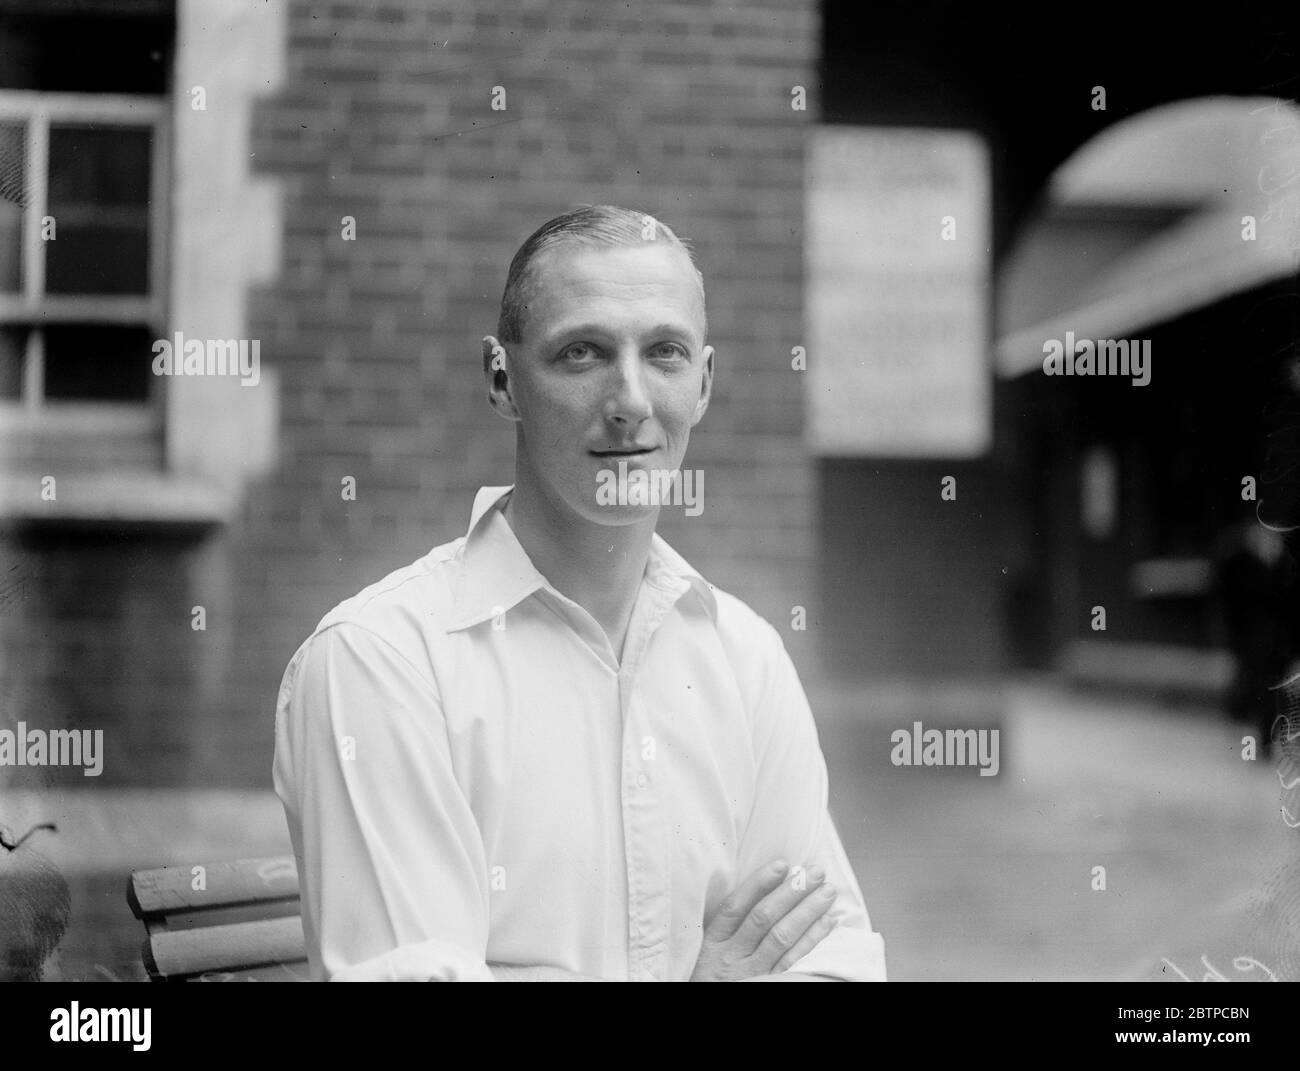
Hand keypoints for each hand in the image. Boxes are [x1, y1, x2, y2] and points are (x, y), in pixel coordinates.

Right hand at [689, 860, 836, 980]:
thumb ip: (725, 925)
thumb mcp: (706, 949)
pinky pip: (794, 961)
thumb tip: (757, 888)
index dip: (759, 884)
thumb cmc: (708, 975)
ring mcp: (751, 973)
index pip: (735, 907)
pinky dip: (812, 940)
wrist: (698, 1003)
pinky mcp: (769, 985)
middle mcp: (731, 956)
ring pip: (782, 937)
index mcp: (712, 942)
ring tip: (827, 892)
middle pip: (763, 918)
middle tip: (814, 873)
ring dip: (807, 911)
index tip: (781, 865)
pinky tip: (826, 923)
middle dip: (791, 892)